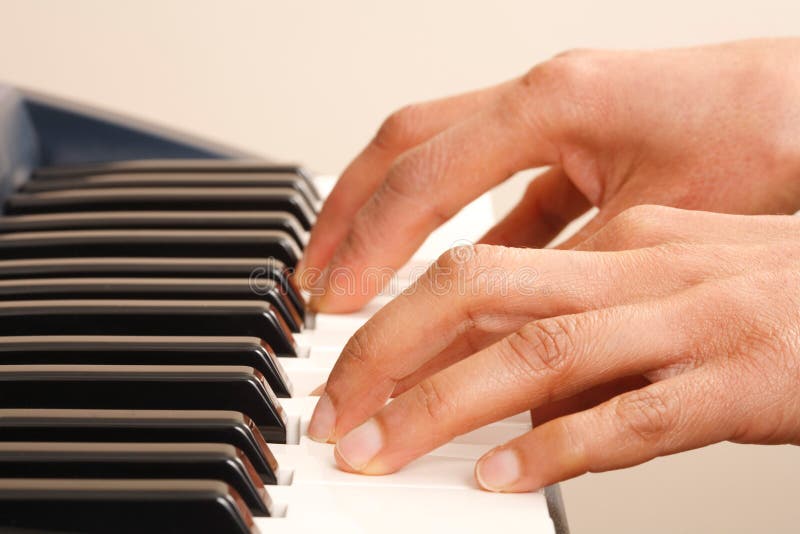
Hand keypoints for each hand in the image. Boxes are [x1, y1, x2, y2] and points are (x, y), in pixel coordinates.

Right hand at [299, 38, 799, 311]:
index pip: (426, 174)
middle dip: (350, 210)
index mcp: (554, 102)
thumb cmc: (777, 143)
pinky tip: (446, 268)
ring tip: (357, 268)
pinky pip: (495, 182)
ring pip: (441, 157)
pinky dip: (458, 225)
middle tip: (315, 270)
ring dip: (395, 215)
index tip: (337, 296)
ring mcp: (557, 117)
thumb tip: (512, 360)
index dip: (371, 241)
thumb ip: (568, 287)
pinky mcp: (577, 144)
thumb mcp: (659, 227)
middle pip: (408, 144)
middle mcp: (544, 98)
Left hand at [307, 206, 799, 491]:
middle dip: (388, 350)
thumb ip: (589, 322)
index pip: (478, 269)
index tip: (347, 364)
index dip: (397, 318)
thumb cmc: (777, 297)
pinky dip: (554, 448)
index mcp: (620, 243)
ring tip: (379, 450)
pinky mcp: (733, 384)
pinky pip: (627, 416)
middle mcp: (639, 270)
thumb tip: (505, 385)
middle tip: (335, 410)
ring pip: (535, 353)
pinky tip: (500, 478)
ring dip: (441, 406)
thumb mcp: (671, 283)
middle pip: (478, 293)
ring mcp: (686, 325)